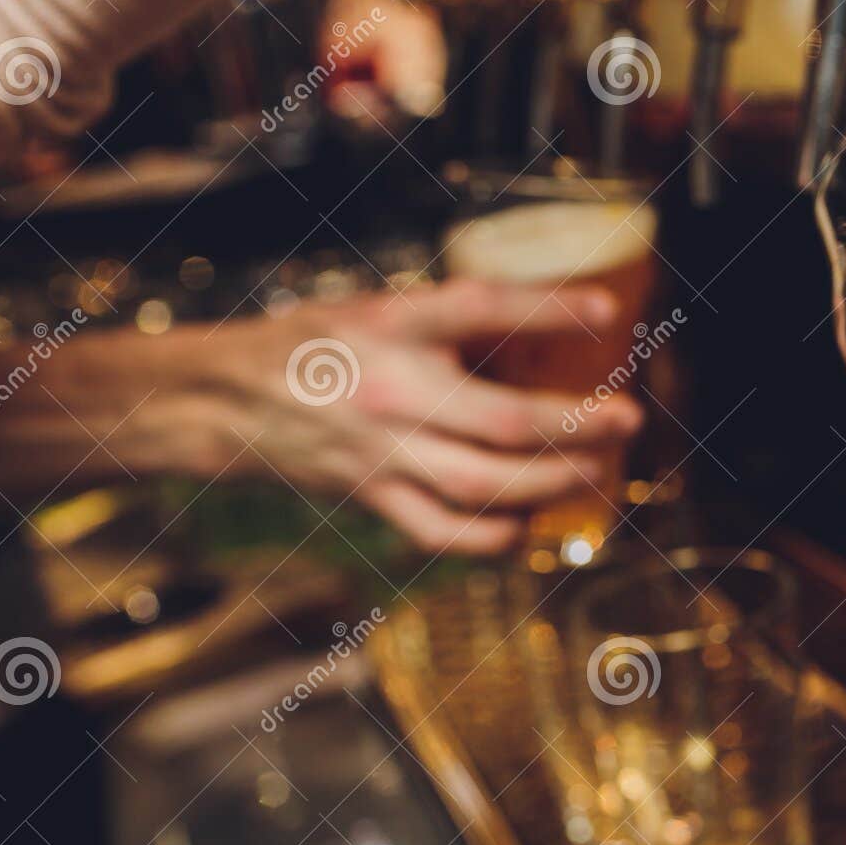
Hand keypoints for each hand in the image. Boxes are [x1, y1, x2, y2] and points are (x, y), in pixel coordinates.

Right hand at [0, 280, 642, 555]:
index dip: (549, 311)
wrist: (218, 400)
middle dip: (577, 428)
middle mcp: (392, 391)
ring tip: (594, 473)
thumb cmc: (311, 347)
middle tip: (627, 421)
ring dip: (551, 485)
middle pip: (503, 421)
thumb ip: (449, 323)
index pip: (480, 308)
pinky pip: (442, 531)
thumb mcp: (375, 309)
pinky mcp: (372, 496)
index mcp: (390, 324)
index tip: (609, 314)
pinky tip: (528, 524)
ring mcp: (381, 452)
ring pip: (484, 486)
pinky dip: (494, 536)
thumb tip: (541, 338)